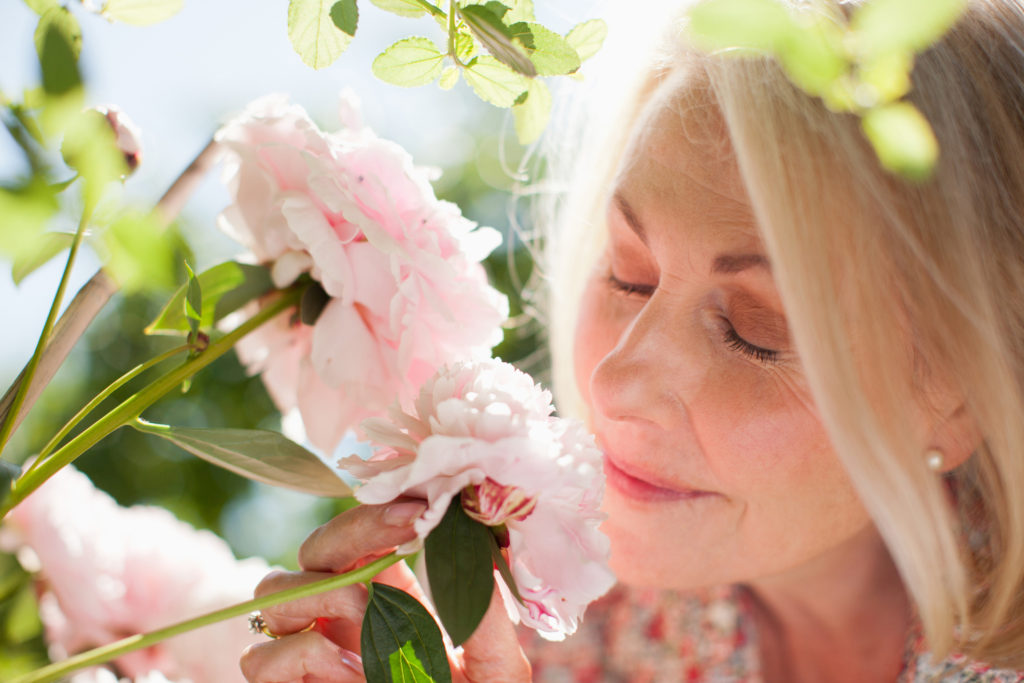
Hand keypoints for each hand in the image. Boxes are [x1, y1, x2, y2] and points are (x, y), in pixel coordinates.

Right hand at [239, 499, 531, 682]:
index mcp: (389, 599)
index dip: (382, 513)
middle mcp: (341, 618)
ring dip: (323, 593)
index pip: (366, 535)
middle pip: (314, 549)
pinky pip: (263, 655)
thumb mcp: (495, 668)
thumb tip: (478, 550)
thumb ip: (488, 617)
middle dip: (352, 532)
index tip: (420, 506)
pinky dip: (303, 655)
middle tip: (405, 535)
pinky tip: (351, 675)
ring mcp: (308, 653)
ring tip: (372, 619)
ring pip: (272, 591)